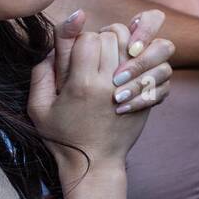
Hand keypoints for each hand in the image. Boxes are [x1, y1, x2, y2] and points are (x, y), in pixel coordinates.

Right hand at [28, 10, 171, 188]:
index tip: (80, 50)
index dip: (84, 37)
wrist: (95, 162)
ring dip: (131, 46)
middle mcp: (109, 84)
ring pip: (141, 49)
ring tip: (119, 55)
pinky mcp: (148, 97)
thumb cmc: (62, 135)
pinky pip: (159, 68)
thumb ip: (41, 73)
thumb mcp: (39, 106)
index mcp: (81, 84)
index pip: (89, 38)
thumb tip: (52, 46)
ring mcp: (133, 90)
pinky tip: (136, 69)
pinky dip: (151, 63)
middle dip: (107, 36)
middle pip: (116, 37)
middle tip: (100, 50)